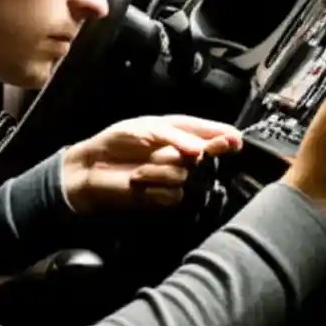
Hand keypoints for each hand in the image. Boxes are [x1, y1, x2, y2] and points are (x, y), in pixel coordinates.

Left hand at [61, 115, 242, 214]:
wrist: (91, 168)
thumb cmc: (117, 142)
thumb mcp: (147, 128)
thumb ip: (175, 136)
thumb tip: (200, 149)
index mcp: (181, 132)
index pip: (211, 133)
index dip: (225, 136)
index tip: (234, 140)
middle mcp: (183, 154)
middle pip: (209, 156)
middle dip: (206, 153)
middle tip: (200, 152)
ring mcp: (175, 176)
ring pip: (187, 175)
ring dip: (163, 170)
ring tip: (140, 168)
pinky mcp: (164, 197)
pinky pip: (173, 193)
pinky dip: (154, 187)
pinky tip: (138, 182)